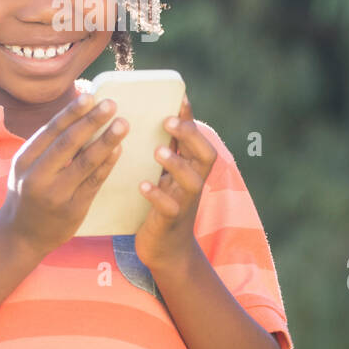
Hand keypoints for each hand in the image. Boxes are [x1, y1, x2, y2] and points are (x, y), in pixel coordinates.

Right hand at [0, 91, 126, 255]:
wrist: (21, 235)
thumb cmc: (27, 192)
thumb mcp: (26, 167)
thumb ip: (47, 145)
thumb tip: (78, 113)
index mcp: (24, 160)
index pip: (50, 131)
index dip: (71, 112)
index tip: (90, 96)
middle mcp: (37, 177)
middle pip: (68, 144)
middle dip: (91, 122)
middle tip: (111, 104)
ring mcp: (56, 195)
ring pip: (85, 163)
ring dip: (106, 141)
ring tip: (122, 124)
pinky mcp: (73, 209)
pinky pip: (94, 183)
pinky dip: (107, 165)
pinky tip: (118, 150)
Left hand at [133, 93, 216, 272]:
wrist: (165, 250)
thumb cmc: (160, 204)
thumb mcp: (164, 175)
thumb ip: (162, 151)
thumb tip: (143, 117)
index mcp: (190, 167)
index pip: (197, 138)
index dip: (190, 118)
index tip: (180, 97)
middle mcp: (193, 182)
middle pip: (205, 155)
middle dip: (190, 136)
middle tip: (169, 121)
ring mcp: (185, 203)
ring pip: (192, 181)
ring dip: (176, 164)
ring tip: (158, 151)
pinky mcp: (171, 222)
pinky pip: (170, 208)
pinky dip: (158, 196)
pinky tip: (144, 186)